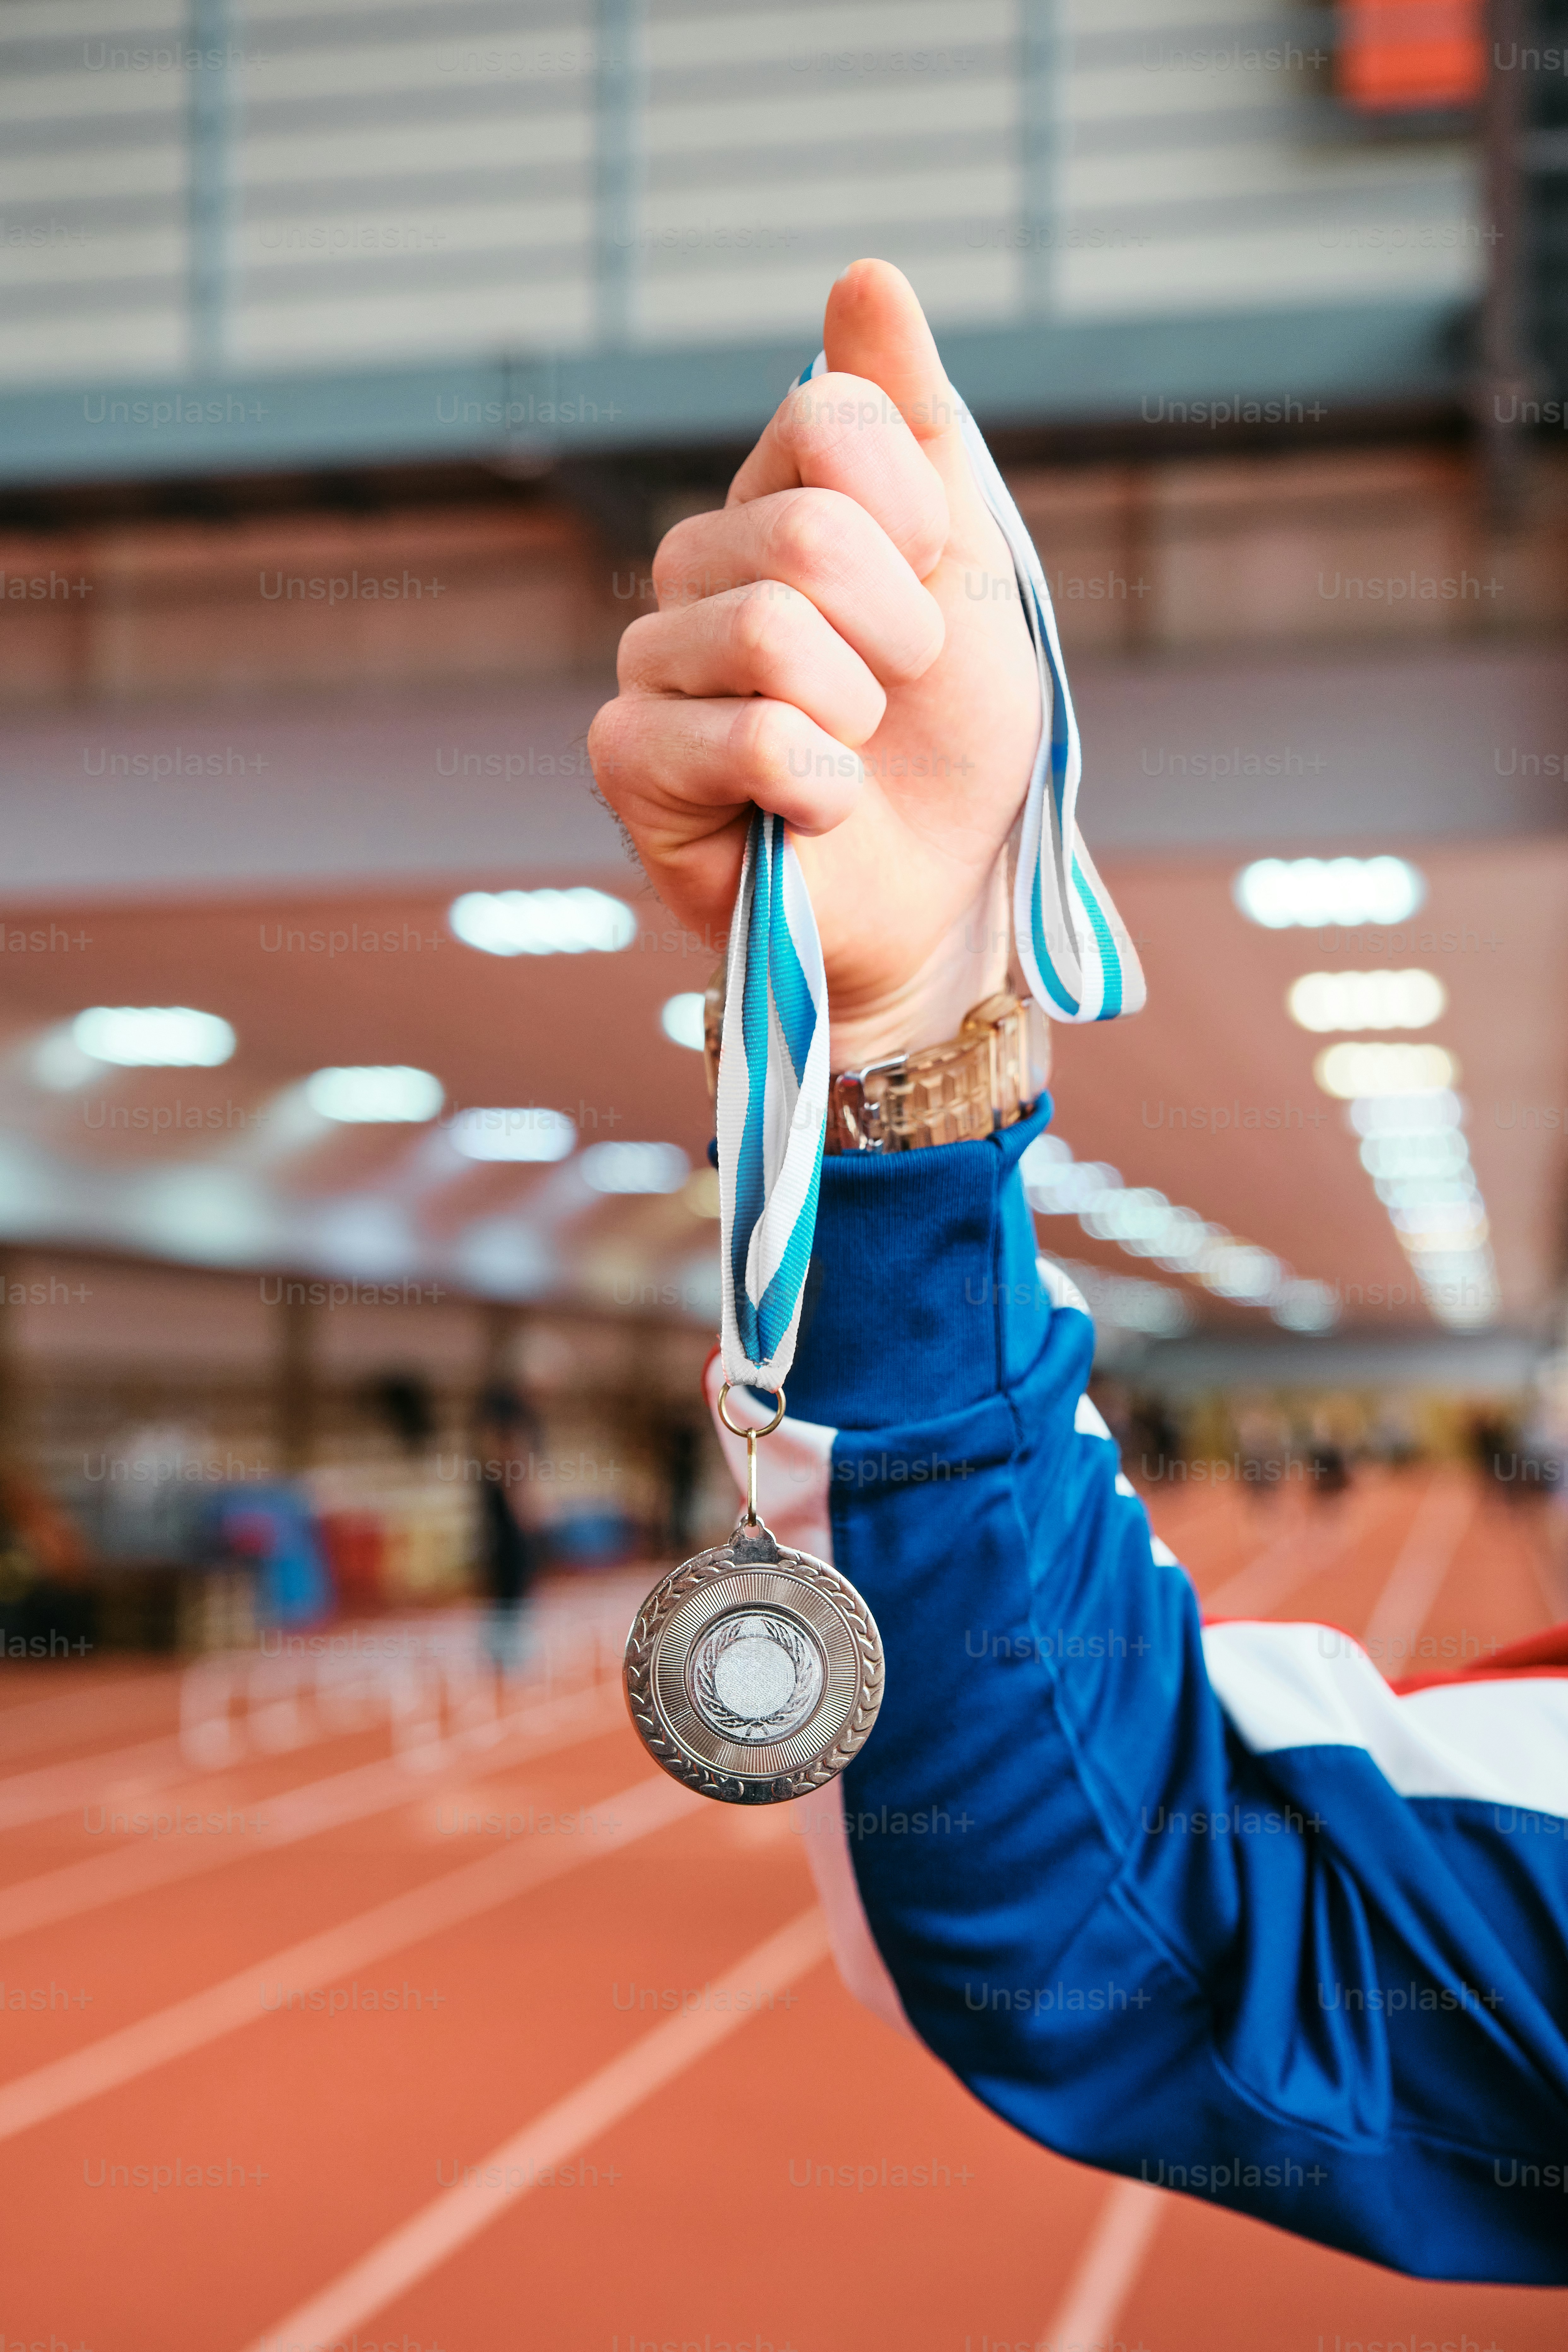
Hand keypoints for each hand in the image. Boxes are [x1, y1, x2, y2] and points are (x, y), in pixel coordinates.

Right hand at [587, 259, 1043, 1067]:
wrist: (939, 889)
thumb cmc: (948, 738)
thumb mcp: (967, 567)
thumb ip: (913, 422)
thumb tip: (865, 274)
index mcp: (771, 505)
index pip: (827, 420)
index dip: (912, 511)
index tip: (931, 584)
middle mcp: (694, 570)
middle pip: (806, 532)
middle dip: (897, 629)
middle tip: (895, 692)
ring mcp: (651, 667)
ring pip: (771, 634)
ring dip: (856, 712)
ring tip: (852, 753)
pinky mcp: (629, 762)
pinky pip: (748, 737)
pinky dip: (817, 783)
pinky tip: (814, 810)